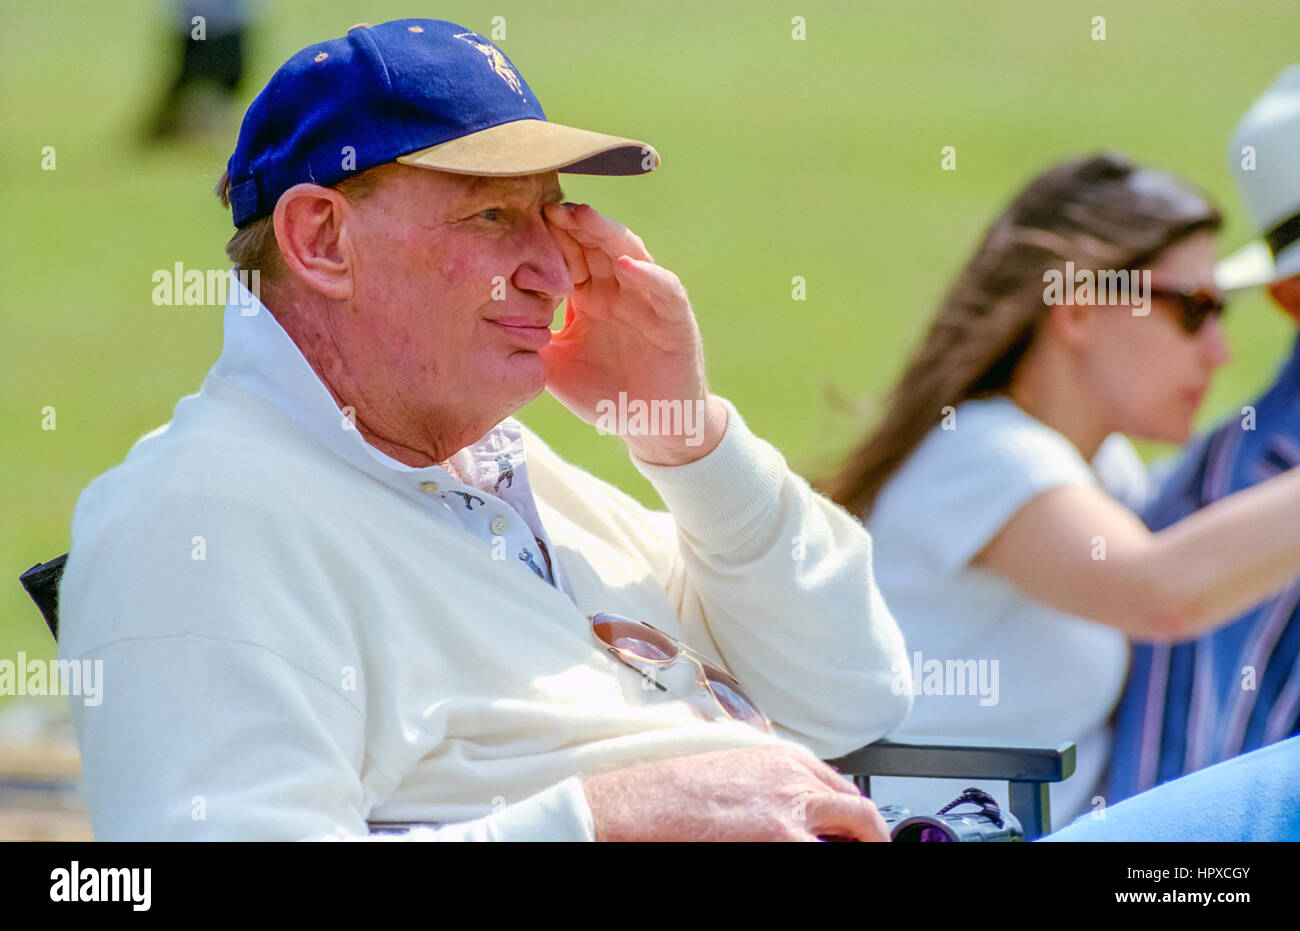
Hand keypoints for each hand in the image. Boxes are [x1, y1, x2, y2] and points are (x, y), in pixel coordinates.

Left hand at [541, 202, 726, 465]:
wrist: (651, 426)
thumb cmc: (604, 393)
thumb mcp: (554, 364)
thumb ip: (528, 339)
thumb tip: (482, 319)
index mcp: (590, 296)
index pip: (569, 255)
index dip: (549, 237)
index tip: (519, 220)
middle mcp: (619, 289)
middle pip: (595, 244)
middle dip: (573, 223)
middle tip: (544, 206)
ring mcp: (649, 299)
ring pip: (629, 253)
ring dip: (606, 233)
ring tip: (581, 216)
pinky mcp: (675, 318)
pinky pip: (665, 289)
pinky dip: (648, 276)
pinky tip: (626, 266)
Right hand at [580, 744, 889, 841]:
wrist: (638, 806)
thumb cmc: (673, 789)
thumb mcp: (735, 770)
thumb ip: (775, 784)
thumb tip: (802, 808)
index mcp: (786, 762)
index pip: (847, 792)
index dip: (861, 821)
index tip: (862, 835)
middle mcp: (795, 785)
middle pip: (862, 818)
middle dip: (872, 840)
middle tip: (873, 851)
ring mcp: (790, 821)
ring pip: (849, 839)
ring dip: (850, 849)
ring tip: (838, 854)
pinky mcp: (779, 845)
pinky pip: (816, 856)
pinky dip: (819, 857)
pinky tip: (811, 859)